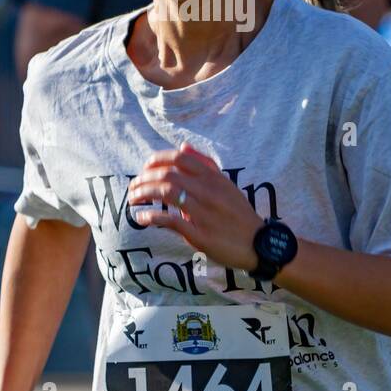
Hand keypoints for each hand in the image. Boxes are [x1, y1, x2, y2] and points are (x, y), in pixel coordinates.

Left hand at [126, 143, 263, 272]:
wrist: (257, 243)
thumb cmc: (238, 213)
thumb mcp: (225, 184)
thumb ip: (204, 165)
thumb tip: (183, 147)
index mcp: (214, 178)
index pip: (180, 158)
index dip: (158, 160)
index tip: (145, 167)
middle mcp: (208, 191)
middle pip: (168, 175)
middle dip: (144, 178)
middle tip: (134, 186)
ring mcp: (204, 212)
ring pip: (167, 193)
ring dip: (144, 193)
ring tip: (133, 198)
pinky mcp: (200, 233)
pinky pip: (170, 220)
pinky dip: (151, 216)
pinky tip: (141, 217)